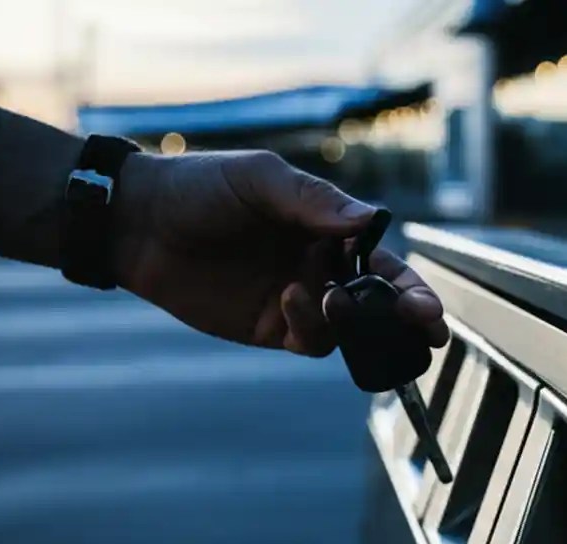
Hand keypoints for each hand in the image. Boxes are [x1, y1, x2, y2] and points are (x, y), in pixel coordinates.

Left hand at [112, 150, 448, 356]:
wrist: (138, 222)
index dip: (411, 286)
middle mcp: (320, 266)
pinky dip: (311, 326)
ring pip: (348, 328)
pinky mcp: (268, 327)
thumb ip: (314, 201)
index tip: (428, 307)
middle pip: (379, 303)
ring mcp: (296, 300)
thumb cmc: (199, 187)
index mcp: (327, 228)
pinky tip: (289, 299)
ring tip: (332, 297)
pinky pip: (309, 340)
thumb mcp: (260, 179)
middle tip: (422, 329)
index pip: (384, 262)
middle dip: (406, 319)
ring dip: (353, 319)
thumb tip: (370, 220)